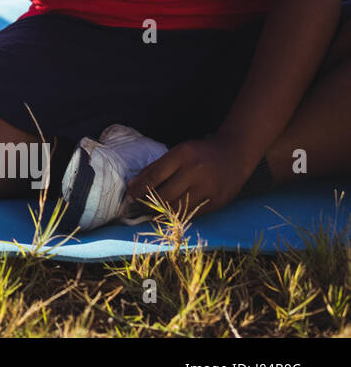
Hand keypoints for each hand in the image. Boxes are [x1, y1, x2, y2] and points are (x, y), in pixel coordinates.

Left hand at [123, 135, 254, 221]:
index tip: (130, 196)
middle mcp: (196, 172)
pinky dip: (178, 214)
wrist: (235, 154)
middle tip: (139, 205)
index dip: (139, 189)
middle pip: (164, 196)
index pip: (154, 177)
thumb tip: (132, 185)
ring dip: (161, 212)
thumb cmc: (200, 153)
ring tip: (152, 210)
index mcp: (183, 156)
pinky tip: (170, 212)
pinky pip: (192, 213)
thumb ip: (155, 168)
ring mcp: (208, 188)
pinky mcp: (217, 202)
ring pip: (177, 208)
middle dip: (148, 203)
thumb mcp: (177, 152)